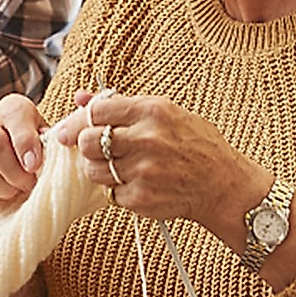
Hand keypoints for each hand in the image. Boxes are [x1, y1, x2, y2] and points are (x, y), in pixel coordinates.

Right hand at [0, 94, 47, 204]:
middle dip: (14, 172)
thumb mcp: (48, 141)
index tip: (34, 165)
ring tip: (16, 191)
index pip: (15, 116)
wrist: (11, 158)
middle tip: (29, 185)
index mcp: (12, 109)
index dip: (25, 142)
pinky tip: (0, 195)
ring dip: (2, 187)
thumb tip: (56, 149)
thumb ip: (51, 143)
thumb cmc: (34, 150)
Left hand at [53, 89, 270, 235]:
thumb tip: (80, 98)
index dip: (79, 121)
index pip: (96, 111)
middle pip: (87, 142)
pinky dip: (117, 191)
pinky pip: (110, 193)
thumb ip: (120, 106)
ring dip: (99, 171)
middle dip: (87, 147)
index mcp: (153, 111)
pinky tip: (137, 184)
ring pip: (92, 171)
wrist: (223, 185)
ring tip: (121, 168)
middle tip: (100, 151)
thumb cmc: (194, 145)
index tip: (71, 130)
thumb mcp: (165, 113)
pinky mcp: (142, 199)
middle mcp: (148, 139)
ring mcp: (144, 171)